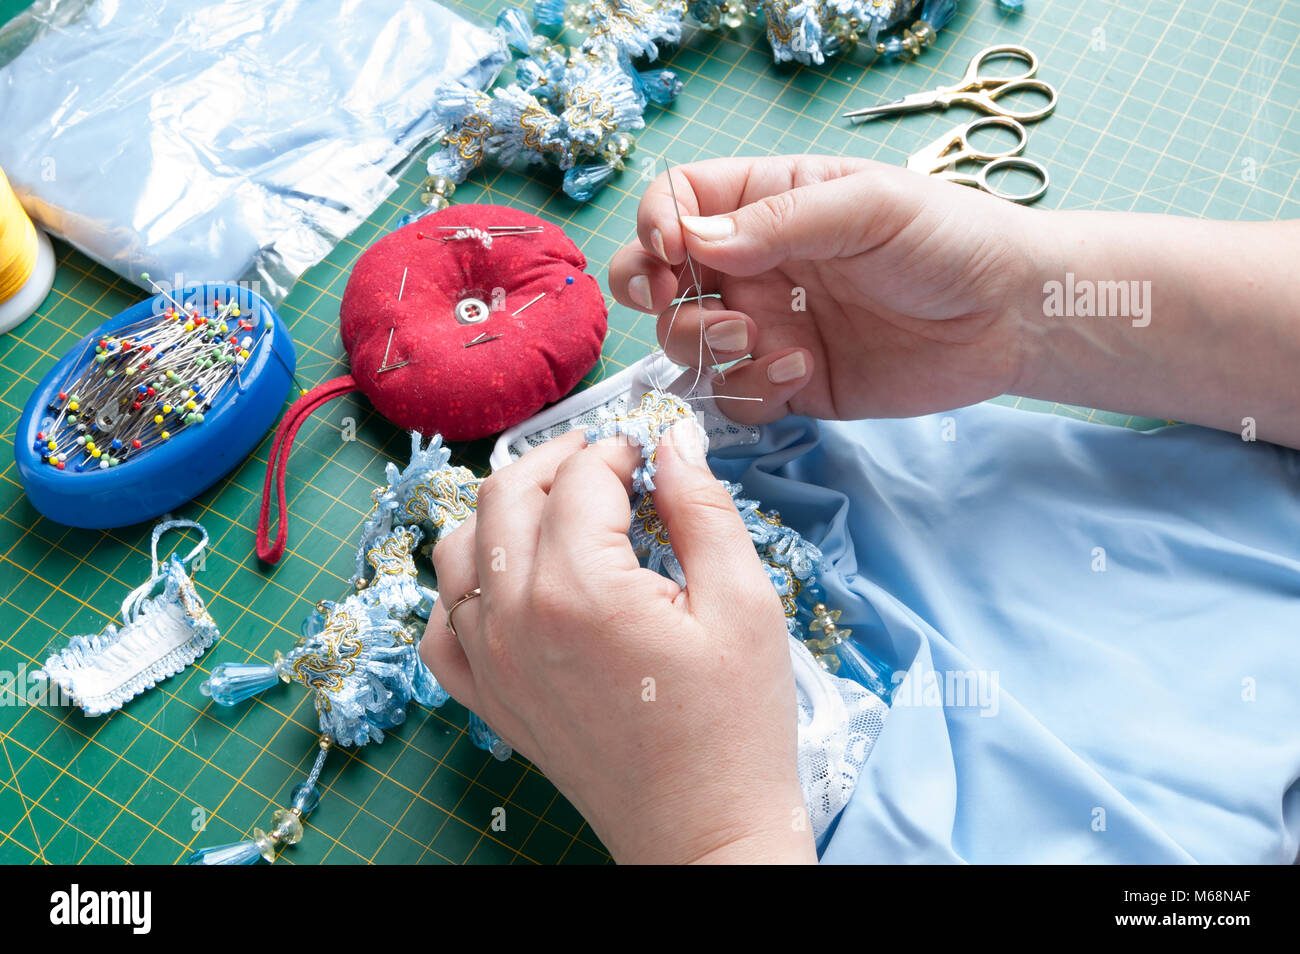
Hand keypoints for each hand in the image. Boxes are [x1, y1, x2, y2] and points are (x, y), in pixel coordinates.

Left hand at [419, 426, 816, 863]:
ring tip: (558, 512)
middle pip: (507, 495)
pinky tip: (507, 582)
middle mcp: (515, 617)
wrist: (704, 831)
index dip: (618, 449)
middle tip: (604, 462)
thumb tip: (673, 442)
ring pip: (459, 547)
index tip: (648, 452)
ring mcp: (489, 662)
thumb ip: (702, 510)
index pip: (580, 477)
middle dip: (557, 461)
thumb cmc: (735, 725)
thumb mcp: (744, 604)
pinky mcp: (486, 699)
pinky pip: (440, 626)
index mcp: (580, 588)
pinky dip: (462, 588)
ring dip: (504, 511)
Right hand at [608, 155, 1046, 422]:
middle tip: (671, 301)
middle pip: (658, 275)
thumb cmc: (948, 238)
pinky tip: (802, 370)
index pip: (677, 201)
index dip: (656, 223)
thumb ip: (779, 221)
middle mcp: (756, 265)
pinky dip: (749, 388)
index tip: (672, 250)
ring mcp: (770, 326)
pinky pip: (735, 395)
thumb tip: (692, 240)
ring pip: (685, 342)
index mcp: (767, 203)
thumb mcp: (868, 206)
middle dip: (648, 289)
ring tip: (751, 337)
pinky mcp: (792, 383)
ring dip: (699, 343)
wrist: (1010, 317)